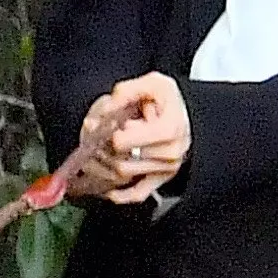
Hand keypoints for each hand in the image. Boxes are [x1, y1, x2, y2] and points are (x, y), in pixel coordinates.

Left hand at [78, 73, 189, 203]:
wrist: (185, 116)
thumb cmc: (168, 101)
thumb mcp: (153, 83)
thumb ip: (128, 90)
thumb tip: (109, 107)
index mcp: (169, 129)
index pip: (124, 142)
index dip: (108, 134)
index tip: (102, 124)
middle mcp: (170, 153)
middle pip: (120, 161)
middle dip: (100, 149)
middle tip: (93, 137)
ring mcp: (165, 170)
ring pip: (122, 176)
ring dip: (102, 166)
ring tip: (97, 150)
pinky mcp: (159, 180)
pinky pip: (136, 194)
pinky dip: (118, 194)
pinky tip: (106, 188)